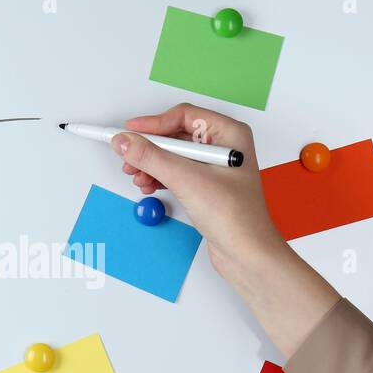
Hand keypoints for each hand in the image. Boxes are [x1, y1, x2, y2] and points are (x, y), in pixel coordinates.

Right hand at [111, 103, 339, 356]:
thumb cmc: (237, 219)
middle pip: (176, 135)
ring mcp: (215, 169)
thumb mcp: (187, 180)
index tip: (129, 132)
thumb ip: (151, 158)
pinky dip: (160, 178)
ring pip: (173, 156)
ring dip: (152, 165)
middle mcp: (224, 148)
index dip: (154, 123)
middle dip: (150, 148)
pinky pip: (177, 173)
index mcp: (230, 135)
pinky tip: (149, 186)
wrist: (247, 256)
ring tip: (138, 176)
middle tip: (129, 156)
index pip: (184, 116)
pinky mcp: (206, 188)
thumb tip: (126, 142)